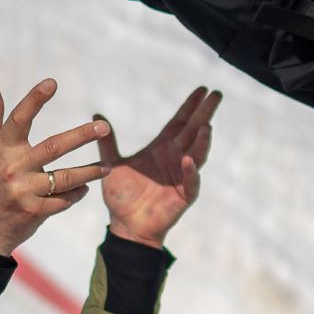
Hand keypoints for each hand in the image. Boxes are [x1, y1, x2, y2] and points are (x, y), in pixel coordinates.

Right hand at [0, 80, 108, 255]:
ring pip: (66, 177)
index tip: (52, 82)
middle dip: (81, 136)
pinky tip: (84, 188)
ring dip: (90, 171)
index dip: (35, 99)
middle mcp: (11, 168)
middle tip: (104, 127)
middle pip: (53, 147)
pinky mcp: (34, 212)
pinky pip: (65, 199)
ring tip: (108, 166)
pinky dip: (77, 193)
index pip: (19, 119)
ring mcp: (23, 192)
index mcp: (0, 150)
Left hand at [98, 86, 220, 247]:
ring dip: (203, 140)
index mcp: (162, 149)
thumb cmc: (121, 196)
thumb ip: (108, 141)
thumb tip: (97, 115)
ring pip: (197, 154)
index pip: (180, 122)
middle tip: (216, 94)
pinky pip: (190, 182)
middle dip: (205, 113)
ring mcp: (182, 176)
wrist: (126, 225)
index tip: (202, 89)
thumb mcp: (112, 163)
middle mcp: (175, 158)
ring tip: (207, 124)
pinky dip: (191, 172)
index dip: (191, 106)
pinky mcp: (183, 196)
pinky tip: (189, 160)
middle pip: (194, 131)